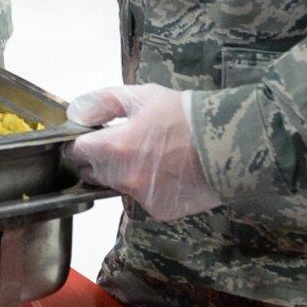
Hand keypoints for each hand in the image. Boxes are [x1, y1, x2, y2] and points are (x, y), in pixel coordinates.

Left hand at [65, 85, 219, 220]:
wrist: (230, 143)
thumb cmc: (187, 116)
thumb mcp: (141, 96)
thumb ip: (102, 103)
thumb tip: (77, 114)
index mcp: (116, 147)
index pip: (78, 152)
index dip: (81, 143)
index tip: (88, 137)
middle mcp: (126, 177)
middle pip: (94, 172)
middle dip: (100, 158)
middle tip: (121, 142)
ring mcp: (143, 197)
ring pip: (118, 186)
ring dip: (124, 173)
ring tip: (150, 154)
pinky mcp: (161, 210)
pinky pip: (143, 199)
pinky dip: (148, 187)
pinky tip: (166, 171)